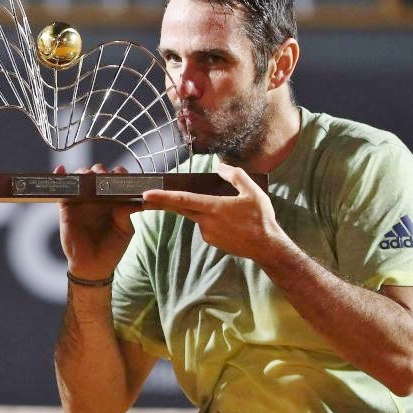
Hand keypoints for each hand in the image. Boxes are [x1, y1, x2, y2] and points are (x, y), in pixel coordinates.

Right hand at [57, 163, 140, 280]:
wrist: (93, 265)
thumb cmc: (112, 248)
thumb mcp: (124, 229)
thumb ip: (125, 213)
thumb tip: (130, 198)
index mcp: (113, 199)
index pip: (116, 178)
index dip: (118, 173)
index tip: (121, 176)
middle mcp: (97, 196)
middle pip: (97, 173)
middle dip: (100, 171)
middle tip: (103, 178)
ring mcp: (81, 200)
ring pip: (80, 177)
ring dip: (83, 173)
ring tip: (87, 177)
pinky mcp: (66, 207)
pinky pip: (62, 189)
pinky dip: (59, 177)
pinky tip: (60, 170)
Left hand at [141, 162, 284, 262]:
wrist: (266, 247)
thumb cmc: (261, 218)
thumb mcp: (252, 191)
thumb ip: (235, 175)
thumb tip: (220, 166)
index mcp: (214, 208)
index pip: (182, 200)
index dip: (162, 197)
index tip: (145, 195)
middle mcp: (206, 222)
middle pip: (180, 209)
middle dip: (162, 204)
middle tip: (145, 199)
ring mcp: (207, 233)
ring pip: (197, 215)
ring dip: (202, 209)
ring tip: (230, 212)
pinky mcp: (211, 240)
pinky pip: (205, 225)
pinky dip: (211, 219)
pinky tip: (230, 221)